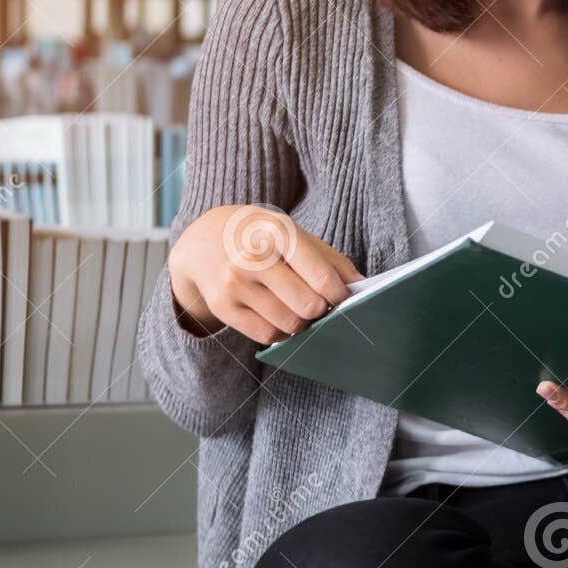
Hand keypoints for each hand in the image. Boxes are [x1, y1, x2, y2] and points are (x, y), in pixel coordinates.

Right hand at [168, 204, 362, 343]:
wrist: (204, 239)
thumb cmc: (262, 237)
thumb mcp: (296, 234)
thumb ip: (332, 261)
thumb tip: (363, 288)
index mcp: (278, 232)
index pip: (323, 278)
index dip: (341, 296)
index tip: (345, 299)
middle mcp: (252, 257)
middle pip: (309, 306)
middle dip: (321, 309)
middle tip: (317, 302)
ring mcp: (234, 283)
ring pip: (290, 324)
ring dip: (302, 322)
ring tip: (297, 306)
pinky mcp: (222, 306)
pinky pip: (268, 335)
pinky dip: (281, 331)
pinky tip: (278, 315)